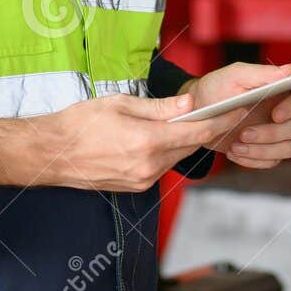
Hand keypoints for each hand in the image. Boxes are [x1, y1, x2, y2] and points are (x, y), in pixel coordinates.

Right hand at [0, 93, 220, 191]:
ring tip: (196, 121)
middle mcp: (148, 165)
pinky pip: (162, 166)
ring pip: (178, 156)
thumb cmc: (79, 123)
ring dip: (188, 140)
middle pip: (192, 146)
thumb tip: (190, 104)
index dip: (222, 121)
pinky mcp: (136, 186)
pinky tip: (166, 137)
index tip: (239, 109)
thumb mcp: (120, 104)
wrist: (51, 154)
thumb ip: (159, 107)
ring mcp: (142, 179)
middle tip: (224, 111)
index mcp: (147, 141)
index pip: (198, 132)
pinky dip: (170, 151)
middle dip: (208, 129)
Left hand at [181, 61, 290, 169]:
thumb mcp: (234, 76)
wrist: (198, 113)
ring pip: (287, 148)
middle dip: (270, 134)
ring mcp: (276, 134)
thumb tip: (290, 69)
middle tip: (244, 133)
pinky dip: (253, 160)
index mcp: (279, 91)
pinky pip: (271, 161)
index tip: (275, 115)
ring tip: (236, 144)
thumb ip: (262, 73)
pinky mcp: (266, 151)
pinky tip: (234, 151)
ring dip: (262, 150)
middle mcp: (282, 113)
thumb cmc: (216, 89)